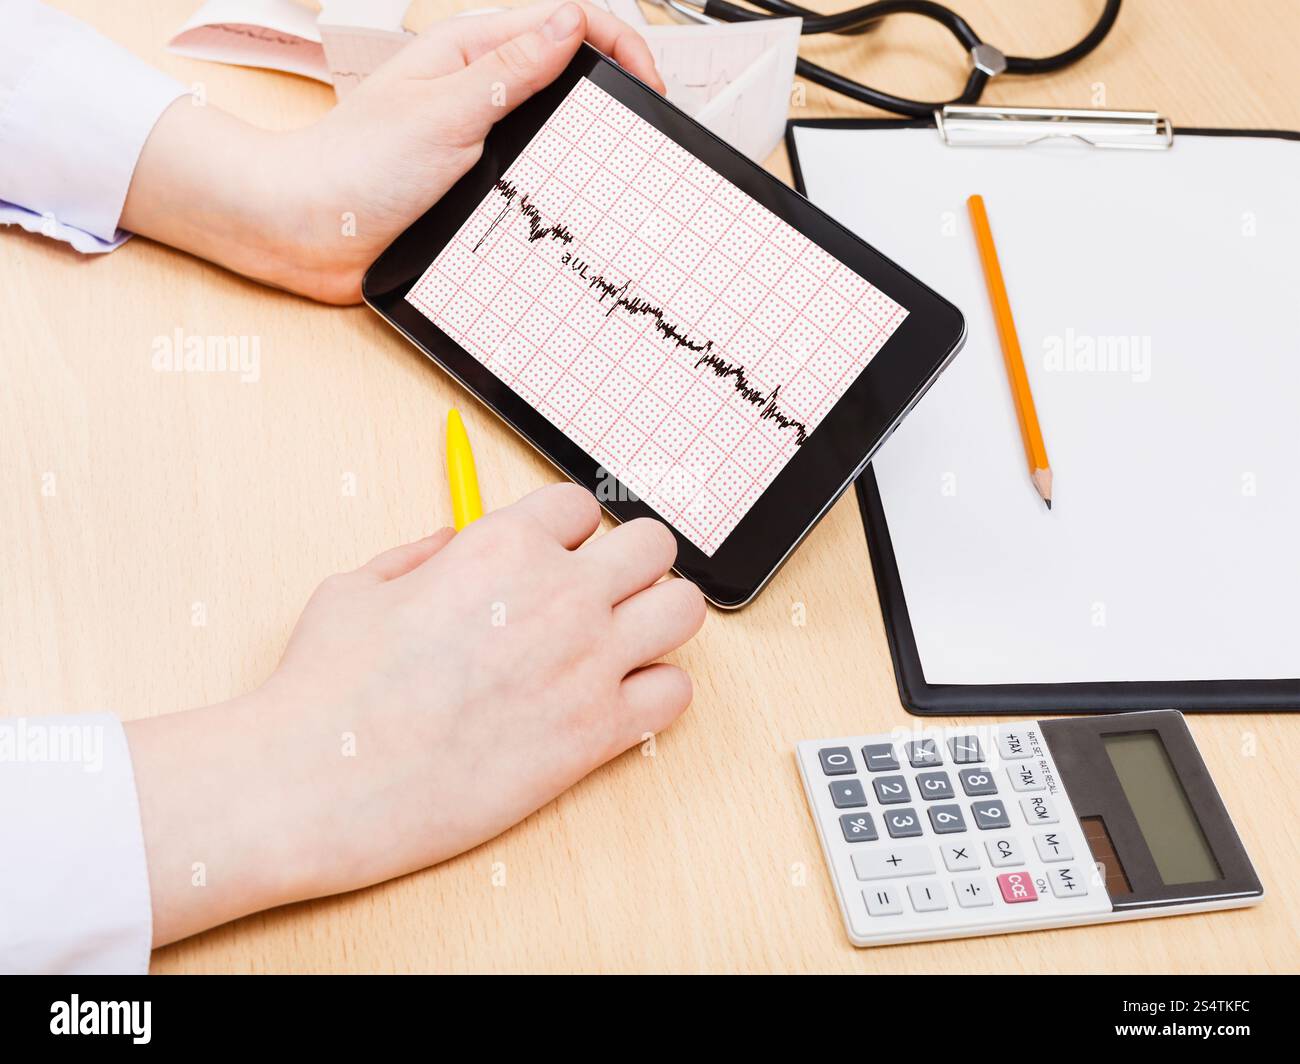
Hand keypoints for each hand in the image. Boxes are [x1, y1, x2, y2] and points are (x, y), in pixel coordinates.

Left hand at [121, 2, 664, 303]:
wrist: (309, 230)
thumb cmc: (354, 166)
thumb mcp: (446, 111)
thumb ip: (511, 69)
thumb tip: (569, 25)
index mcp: (471, 50)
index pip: (566, 22)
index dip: (617, 45)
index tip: (647, 84)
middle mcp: (480, 88)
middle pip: (569, 72)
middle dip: (612, 90)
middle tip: (645, 127)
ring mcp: (481, 136)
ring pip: (556, 126)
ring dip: (588, 141)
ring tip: (620, 161)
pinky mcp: (477, 183)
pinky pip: (534, 175)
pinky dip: (561, 183)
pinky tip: (575, 198)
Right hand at [125, 485, 705, 945]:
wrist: (318, 780)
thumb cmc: (326, 684)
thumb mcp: (359, 587)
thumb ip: (421, 555)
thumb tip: (455, 543)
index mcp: (501, 545)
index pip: (580, 505)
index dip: (565, 532)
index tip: (552, 559)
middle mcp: (558, 594)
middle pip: (653, 544)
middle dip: (630, 563)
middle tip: (601, 595)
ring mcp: (587, 662)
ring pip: (684, 610)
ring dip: (658, 619)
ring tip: (620, 645)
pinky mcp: (597, 733)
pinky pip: (676, 693)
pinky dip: (655, 694)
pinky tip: (614, 704)